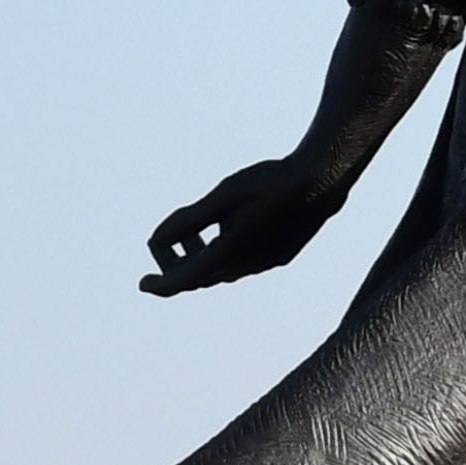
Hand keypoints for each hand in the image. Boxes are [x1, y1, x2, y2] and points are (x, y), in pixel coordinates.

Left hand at [143, 154, 354, 295]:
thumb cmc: (269, 184)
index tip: (143, 284)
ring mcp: (265, 263)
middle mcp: (245, 267)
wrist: (322, 179)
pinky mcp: (280, 255)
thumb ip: (188, 220)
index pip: (183, 281)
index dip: (160, 284)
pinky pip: (242, 262)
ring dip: (201, 255)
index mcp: (227, 256)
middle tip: (165, 241)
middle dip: (178, 261)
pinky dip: (224, 251)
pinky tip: (228, 228)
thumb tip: (155, 240)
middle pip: (200, 276)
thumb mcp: (221, 197)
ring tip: (197, 229)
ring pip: (222, 270)